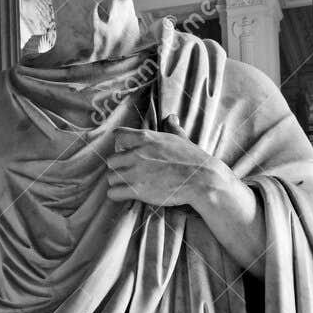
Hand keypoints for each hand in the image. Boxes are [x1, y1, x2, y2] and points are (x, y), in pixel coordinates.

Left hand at [104, 129, 222, 209]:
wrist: (201, 179)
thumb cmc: (193, 159)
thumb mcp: (181, 139)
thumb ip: (172, 128)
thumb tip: (171, 117)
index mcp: (146, 138)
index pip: (118, 135)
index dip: (120, 145)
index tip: (124, 151)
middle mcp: (136, 153)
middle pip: (111, 160)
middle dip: (118, 167)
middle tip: (127, 173)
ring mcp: (135, 172)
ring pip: (111, 177)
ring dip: (117, 182)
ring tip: (127, 186)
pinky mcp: (136, 190)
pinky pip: (113, 193)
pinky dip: (117, 195)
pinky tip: (125, 195)